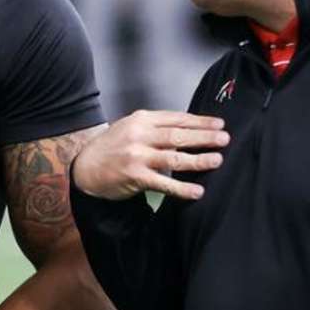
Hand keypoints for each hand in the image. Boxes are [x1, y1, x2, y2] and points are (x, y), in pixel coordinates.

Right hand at [72, 110, 226, 200]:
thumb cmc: (113, 146)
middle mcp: (140, 136)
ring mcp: (137, 156)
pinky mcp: (135, 177)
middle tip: (224, 139)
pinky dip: (181, 188)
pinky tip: (197, 191)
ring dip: (198, 160)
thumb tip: (189, 130)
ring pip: (174, 158)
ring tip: (217, 160)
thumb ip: (157, 127)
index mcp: (142, 120)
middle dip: (204, 137)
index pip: (176, 119)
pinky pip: (164, 183)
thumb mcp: (131, 127)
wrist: (85, 166)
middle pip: (178, 135)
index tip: (219, 124)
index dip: (199, 121)